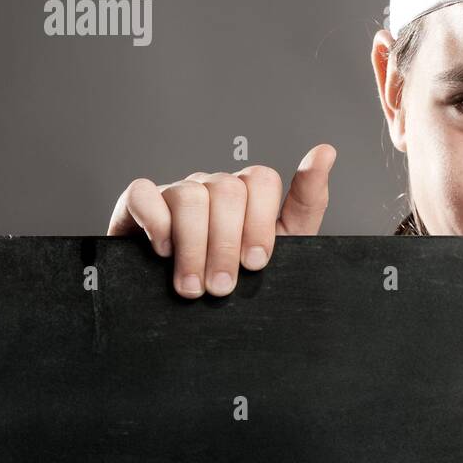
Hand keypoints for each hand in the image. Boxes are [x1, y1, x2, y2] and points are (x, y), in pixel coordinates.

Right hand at [106, 143, 336, 297]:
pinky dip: (155, 222)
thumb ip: (306, 203)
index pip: (261, 180)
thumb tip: (326, 150)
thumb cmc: (236, 278)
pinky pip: (142, 193)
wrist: (183, 312)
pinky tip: (163, 251)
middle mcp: (212, 187)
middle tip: (222, 288)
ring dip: (193, 247)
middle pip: (227, 191)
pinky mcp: (136, 204)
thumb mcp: (283, 248)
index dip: (259, 223)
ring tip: (193, 287)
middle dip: (225, 245)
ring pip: (189, 196)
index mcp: (247, 195)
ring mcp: (174, 193)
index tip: (256, 263)